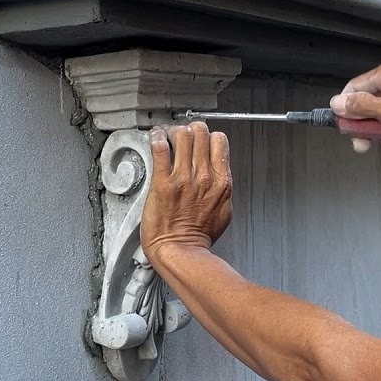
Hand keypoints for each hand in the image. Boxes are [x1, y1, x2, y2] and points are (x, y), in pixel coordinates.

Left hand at [140, 122, 232, 262]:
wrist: (180, 251)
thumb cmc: (198, 236)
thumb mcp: (224, 210)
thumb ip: (222, 189)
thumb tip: (219, 177)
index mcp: (221, 181)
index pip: (219, 141)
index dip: (208, 136)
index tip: (200, 139)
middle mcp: (204, 175)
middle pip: (201, 133)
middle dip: (191, 129)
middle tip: (182, 135)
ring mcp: (183, 177)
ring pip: (182, 135)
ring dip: (174, 132)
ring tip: (168, 136)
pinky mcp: (162, 182)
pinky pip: (160, 148)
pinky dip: (157, 137)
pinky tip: (155, 137)